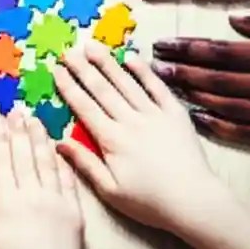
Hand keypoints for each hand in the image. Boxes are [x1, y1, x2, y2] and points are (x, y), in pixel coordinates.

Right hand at [0, 111, 82, 248]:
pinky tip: (58, 147)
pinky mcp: (75, 210)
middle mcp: (32, 196)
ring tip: (35, 118)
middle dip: (17, 129)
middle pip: (23, 155)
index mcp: (8, 202)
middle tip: (15, 109)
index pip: (1, 161)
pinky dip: (62, 160)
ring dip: (39, 137)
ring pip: (46, 161)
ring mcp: (56, 201)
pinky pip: (68, 179)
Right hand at [52, 42, 225, 232]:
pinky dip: (144, 71)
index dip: (68, 87)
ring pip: (126, 83)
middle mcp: (130, 121)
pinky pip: (157, 87)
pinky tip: (131, 58)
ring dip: (108, 63)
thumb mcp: (110, 191)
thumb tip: (58, 142)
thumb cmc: (149, 202)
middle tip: (68, 50)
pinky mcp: (175, 114)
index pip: (84, 107)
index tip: (56, 69)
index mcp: (111, 140)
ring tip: (92, 46)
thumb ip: (84, 163)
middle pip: (102, 89)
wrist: (193, 200)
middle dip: (83, 68)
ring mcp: (154, 114)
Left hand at [151, 16, 249, 143]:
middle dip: (179, 71)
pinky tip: (197, 118)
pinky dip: (216, 125)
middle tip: (153, 67)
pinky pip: (239, 131)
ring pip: (220, 105)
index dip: (187, 48)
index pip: (217, 52)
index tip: (164, 44)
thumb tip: (233, 21)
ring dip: (191, 96)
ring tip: (166, 89)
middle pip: (211, 79)